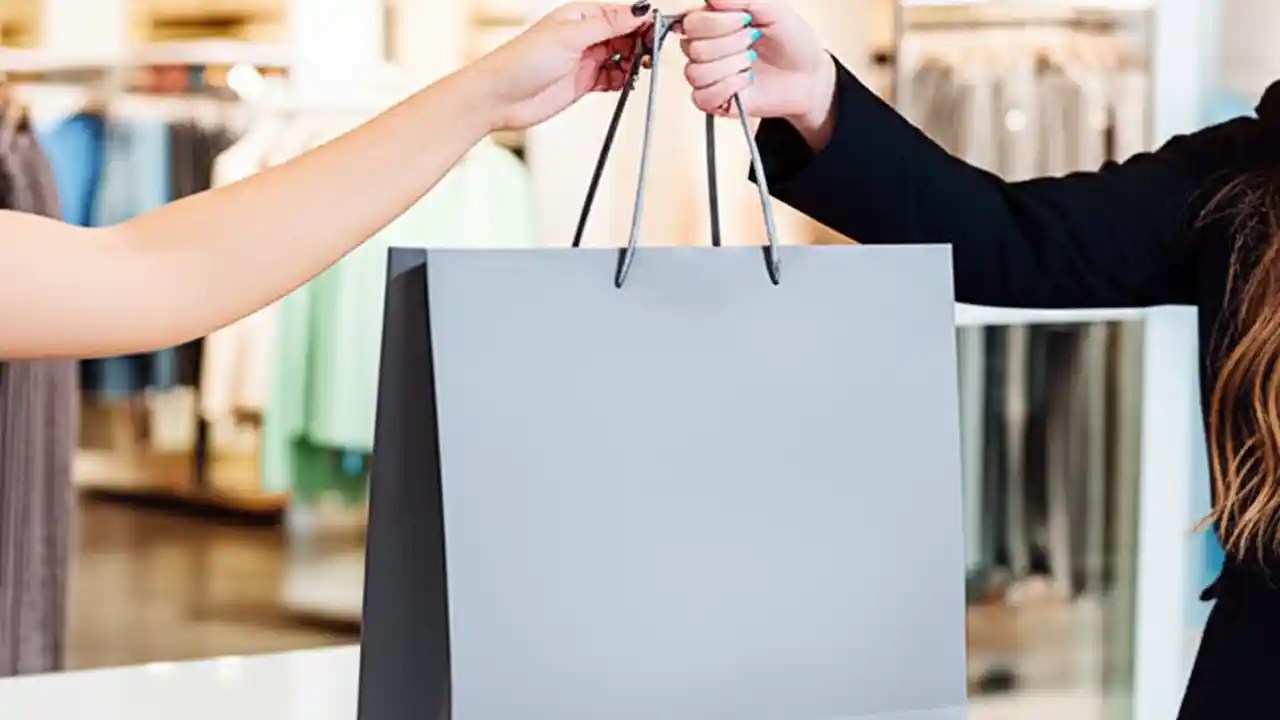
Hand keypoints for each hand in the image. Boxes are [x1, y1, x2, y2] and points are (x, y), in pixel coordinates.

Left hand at [476, 3, 652, 130]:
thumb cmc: (522, 61)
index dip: (642, 21)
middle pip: (626, 35)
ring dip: (634, 63)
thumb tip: (640, 9)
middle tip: (650, 55)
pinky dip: (623, 81)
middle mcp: (585, 35)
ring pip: (623, 57)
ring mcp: (585, 59)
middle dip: (641, 43)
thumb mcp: (570, 36)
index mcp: (581, 15)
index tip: (660, 30)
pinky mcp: (585, 82)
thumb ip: (608, 24)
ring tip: (638, 70)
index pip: (622, 13)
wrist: (499, 97)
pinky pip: (613, 79)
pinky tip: (626, 82)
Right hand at [679, 0, 836, 149]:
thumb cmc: (791, 42)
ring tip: (751, 62)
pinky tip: (746, 80)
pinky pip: (702, 97)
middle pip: (691, 47)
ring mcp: (706, 76)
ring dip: (731, 66)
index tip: (747, 20)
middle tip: (753, 41)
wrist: (808, 76)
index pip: (690, 21)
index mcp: (712, 22)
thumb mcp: (773, 10)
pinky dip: (728, 88)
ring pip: (695, 73)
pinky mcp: (712, 101)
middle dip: (729, 44)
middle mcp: (704, 48)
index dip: (716, 22)